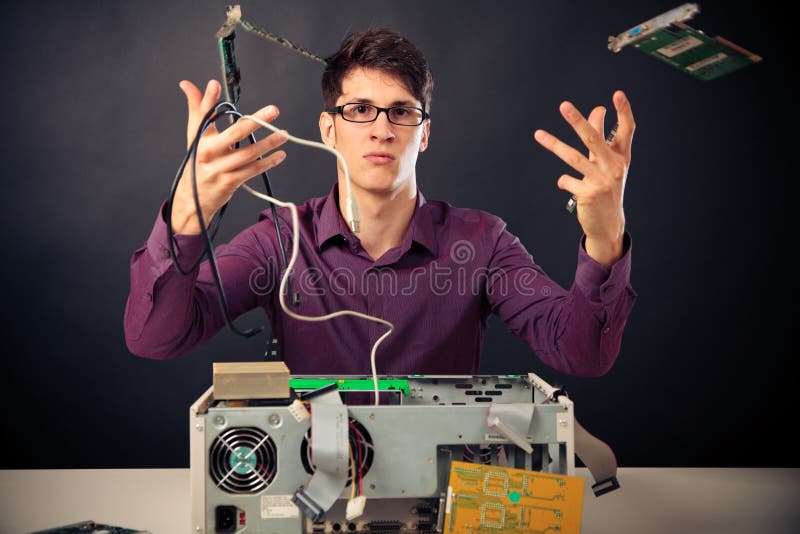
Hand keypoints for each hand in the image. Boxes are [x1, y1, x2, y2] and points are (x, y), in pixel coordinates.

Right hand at [171, 79, 288, 234]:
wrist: (193, 198)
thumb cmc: (197, 161)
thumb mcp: (195, 136)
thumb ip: (197, 109)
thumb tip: (187, 84)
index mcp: (200, 139)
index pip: (204, 115)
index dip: (208, 100)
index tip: (215, 84)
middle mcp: (209, 153)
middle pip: (235, 133)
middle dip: (256, 121)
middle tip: (273, 110)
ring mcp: (220, 169)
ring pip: (248, 154)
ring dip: (268, 143)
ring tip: (283, 134)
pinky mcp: (230, 182)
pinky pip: (252, 170)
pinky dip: (267, 163)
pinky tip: (280, 155)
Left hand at [534, 90, 634, 267]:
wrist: (609, 224)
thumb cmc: (607, 188)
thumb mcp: (606, 163)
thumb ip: (600, 137)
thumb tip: (597, 110)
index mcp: (621, 157)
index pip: (626, 130)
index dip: (624, 111)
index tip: (617, 94)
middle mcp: (614, 167)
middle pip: (593, 139)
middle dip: (578, 121)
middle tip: (564, 106)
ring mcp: (602, 181)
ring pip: (573, 158)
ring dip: (554, 144)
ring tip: (538, 134)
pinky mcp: (589, 194)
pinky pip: (566, 180)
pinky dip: (564, 181)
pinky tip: (567, 185)